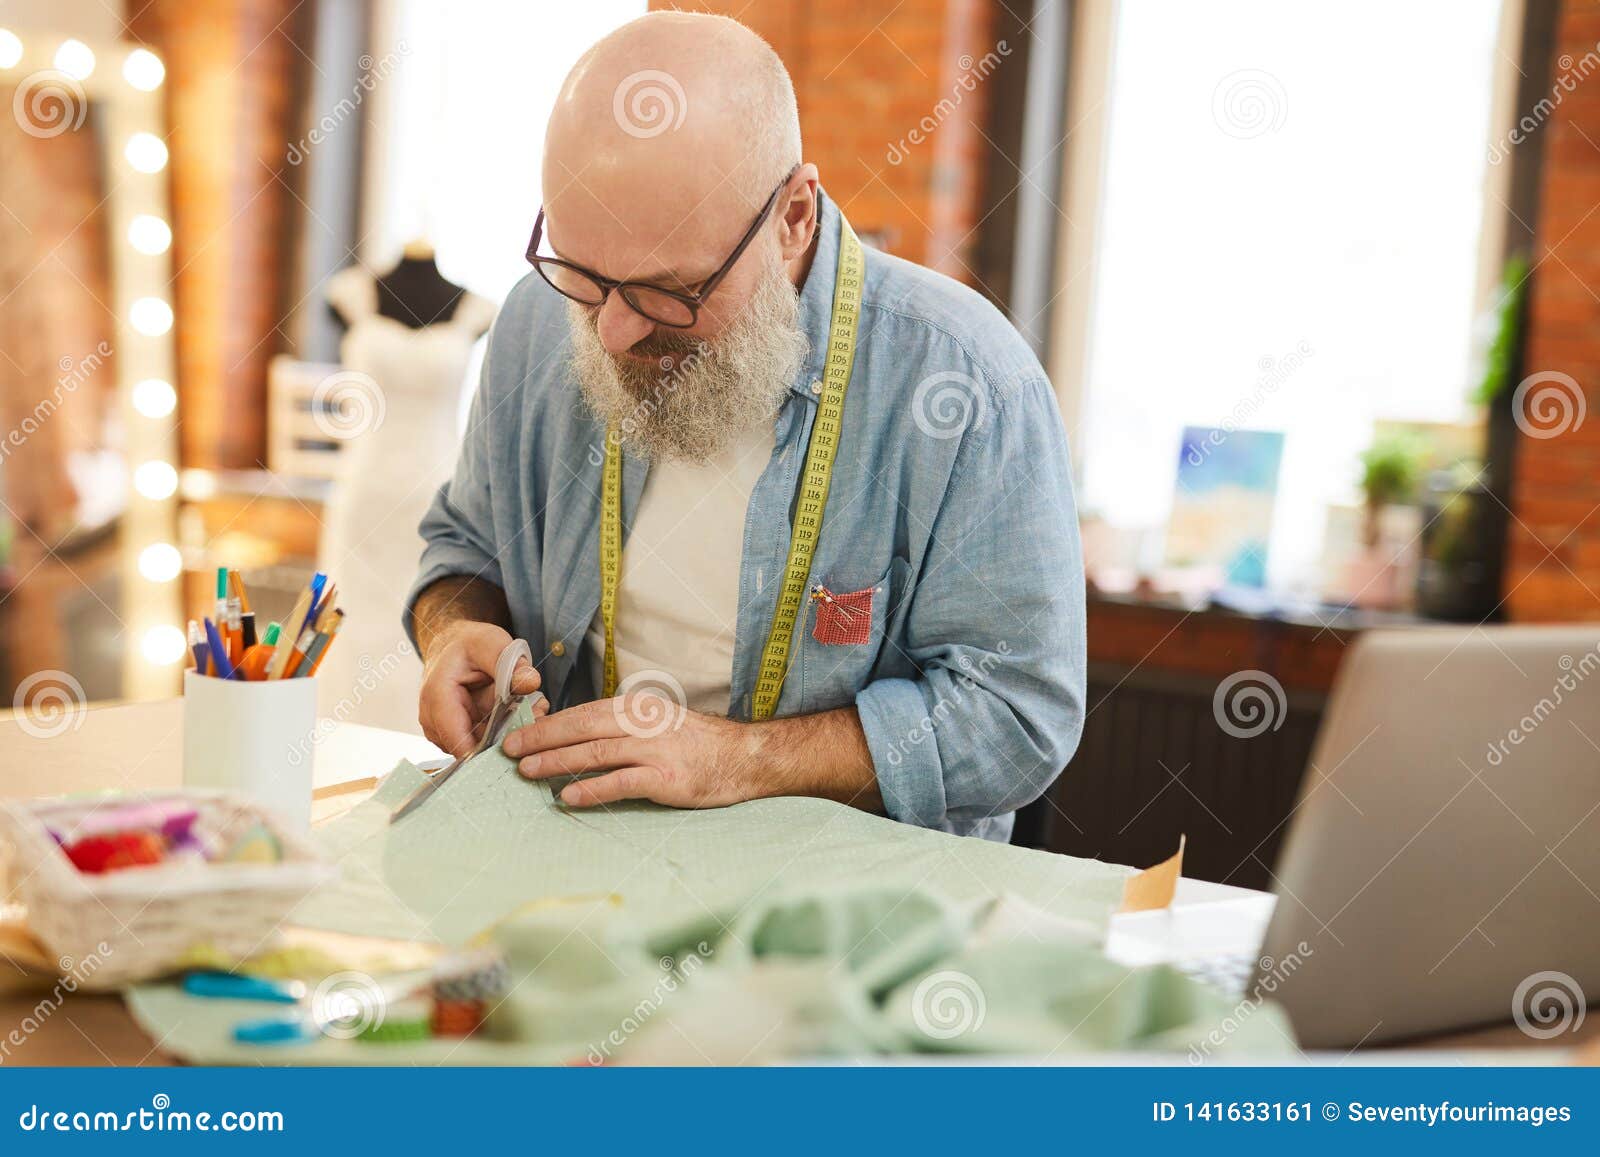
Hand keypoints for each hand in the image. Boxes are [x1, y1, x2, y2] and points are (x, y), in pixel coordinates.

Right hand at [418, 621, 543, 757]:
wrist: (454, 647)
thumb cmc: (470, 645)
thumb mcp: (492, 643)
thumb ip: (512, 663)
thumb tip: (530, 682)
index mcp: (437, 694)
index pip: (457, 736)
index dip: (485, 749)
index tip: (518, 746)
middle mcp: (433, 719)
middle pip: (470, 746)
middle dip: (505, 737)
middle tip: (536, 716)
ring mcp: (442, 731)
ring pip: (479, 748)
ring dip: (505, 735)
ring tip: (529, 710)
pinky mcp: (454, 736)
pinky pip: (481, 744)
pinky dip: (501, 733)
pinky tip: (516, 714)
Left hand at [500, 694, 761, 808]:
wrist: (745, 757)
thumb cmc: (698, 744)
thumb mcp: (657, 723)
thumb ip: (622, 727)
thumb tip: (579, 739)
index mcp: (637, 708)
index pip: (583, 712)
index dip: (548, 723)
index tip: (519, 732)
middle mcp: (642, 724)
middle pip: (581, 727)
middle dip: (541, 738)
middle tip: (509, 750)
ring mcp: (655, 750)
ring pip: (594, 751)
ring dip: (557, 761)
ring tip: (527, 771)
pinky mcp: (666, 777)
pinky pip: (621, 781)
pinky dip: (592, 788)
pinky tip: (568, 796)